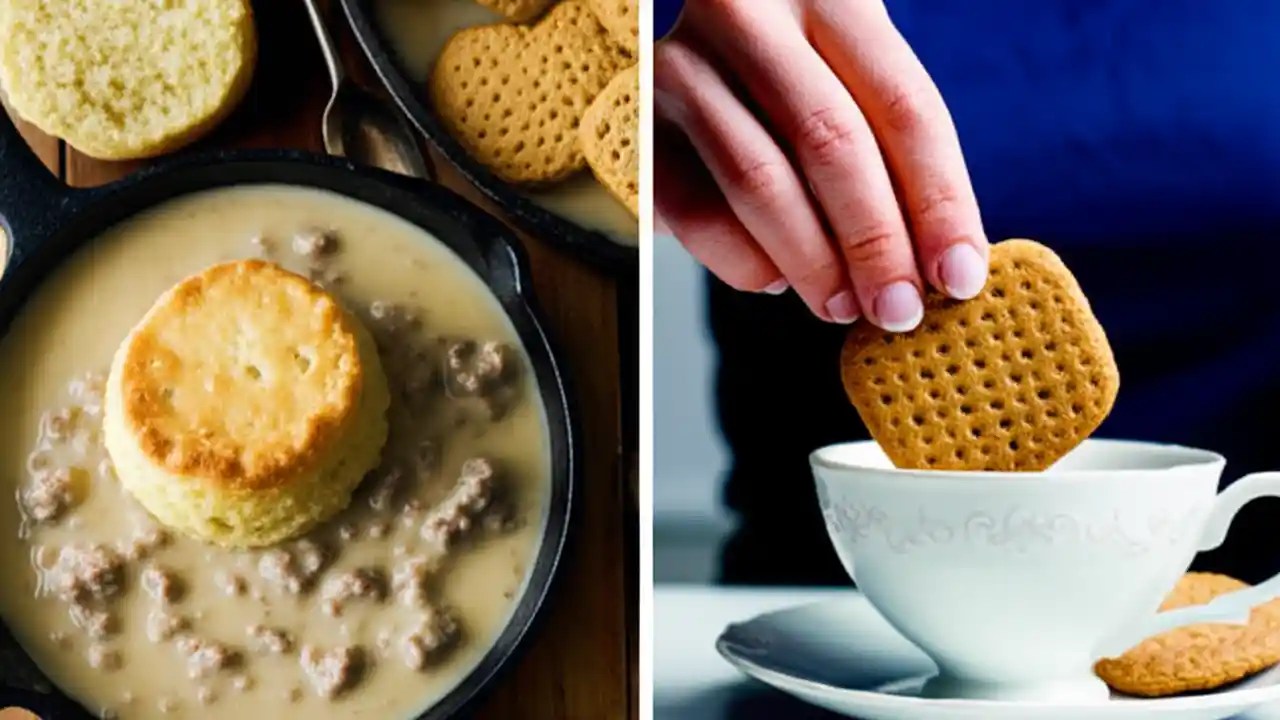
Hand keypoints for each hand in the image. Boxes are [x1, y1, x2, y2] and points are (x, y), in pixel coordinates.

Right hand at [654, 0, 988, 331]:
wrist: (692, 59)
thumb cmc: (788, 79)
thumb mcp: (848, 80)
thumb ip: (889, 150)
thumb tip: (941, 264)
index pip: (903, 105)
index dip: (939, 200)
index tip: (958, 274)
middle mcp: (748, 15)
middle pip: (831, 142)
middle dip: (875, 243)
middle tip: (899, 308)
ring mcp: (683, 67)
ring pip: (760, 183)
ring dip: (814, 264)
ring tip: (843, 305)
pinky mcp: (638, 125)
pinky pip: (698, 213)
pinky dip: (747, 262)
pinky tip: (778, 277)